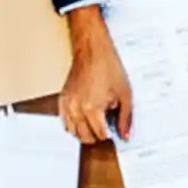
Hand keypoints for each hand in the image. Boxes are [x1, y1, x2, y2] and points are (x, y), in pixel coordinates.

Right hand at [59, 7, 131, 143]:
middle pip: (85, 137)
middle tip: (106, 126)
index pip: (100, 135)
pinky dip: (74, 124)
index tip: (114, 130)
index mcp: (91, 108)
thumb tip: (125, 134)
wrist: (92, 50)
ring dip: (85, 132)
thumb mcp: (124, 94)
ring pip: (73, 132)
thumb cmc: (108, 67)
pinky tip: (84, 118)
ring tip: (96, 122)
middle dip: (97, 135)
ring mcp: (67, 105)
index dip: (110, 134)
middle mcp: (76, 109)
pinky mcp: (62, 101)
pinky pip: (65, 122)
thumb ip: (125, 118)